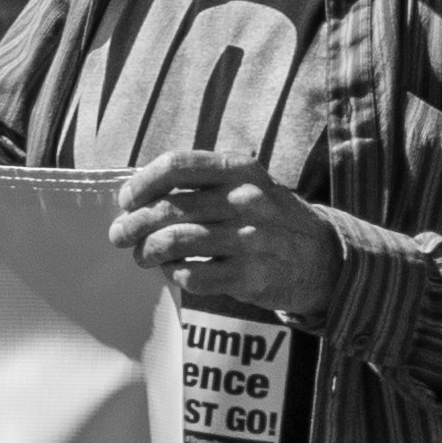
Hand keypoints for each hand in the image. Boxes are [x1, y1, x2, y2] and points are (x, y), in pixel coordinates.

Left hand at [112, 147, 338, 314]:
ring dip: (147, 252)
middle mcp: (245, 200)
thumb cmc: (268, 218)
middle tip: (119, 236)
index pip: (177, 165)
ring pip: (174, 242)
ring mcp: (249, 238)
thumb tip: (137, 196)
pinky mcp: (250, 276)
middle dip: (132, 224)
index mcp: (240, 170)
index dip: (142, 183)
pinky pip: (193, 276)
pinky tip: (175, 273)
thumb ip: (202, 183)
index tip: (126, 200)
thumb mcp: (246, 185)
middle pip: (168, 209)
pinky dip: (175, 275)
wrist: (323, 258)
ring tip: (142, 257)